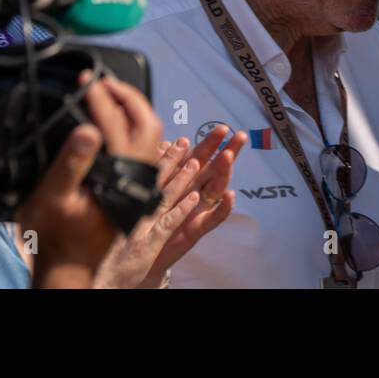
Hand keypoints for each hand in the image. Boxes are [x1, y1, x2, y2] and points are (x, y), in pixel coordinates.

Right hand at [21, 72, 162, 288]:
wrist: (68, 269)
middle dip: (129, 97)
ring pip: (152, 137)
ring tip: (113, 95)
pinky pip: (148, 151)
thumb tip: (88, 129)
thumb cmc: (56, 237)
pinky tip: (127, 124)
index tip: (88, 80)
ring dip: (136, 111)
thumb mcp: (54, 198)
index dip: (102, 98)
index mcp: (119, 175)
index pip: (116, 125)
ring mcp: (139, 183)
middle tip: (105, 82)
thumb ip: (71, 163)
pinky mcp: (134, 188)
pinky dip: (139, 129)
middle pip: (147, 125)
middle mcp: (137, 177)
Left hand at [93, 125, 244, 287]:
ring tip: (228, 157)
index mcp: (185, 182)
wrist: (139, 251)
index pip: (202, 157)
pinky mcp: (196, 229)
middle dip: (228, 151)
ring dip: (224, 172)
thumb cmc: (147, 218)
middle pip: (215, 169)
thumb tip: (164, 144)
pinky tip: (231, 196)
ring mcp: (198, 211)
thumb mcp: (152, 188)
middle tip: (239, 136)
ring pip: (216, 189)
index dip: (212, 143)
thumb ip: (159, 166)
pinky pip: (213, 219)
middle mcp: (196, 193)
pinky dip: (223, 208)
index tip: (222, 127)